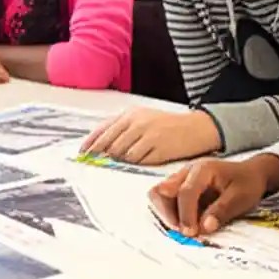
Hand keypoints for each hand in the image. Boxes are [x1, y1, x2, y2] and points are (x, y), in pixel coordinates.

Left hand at [81, 108, 220, 163]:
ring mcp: (147, 135)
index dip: (91, 143)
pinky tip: (139, 162)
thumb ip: (123, 128)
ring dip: (119, 160)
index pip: (104, 129)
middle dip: (100, 155)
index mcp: (131, 114)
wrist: (195, 128)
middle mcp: (137, 123)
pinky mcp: (158, 148)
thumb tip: (101, 145)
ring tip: (122, 162)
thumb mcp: (143, 118)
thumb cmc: (167, 125)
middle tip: (95, 163)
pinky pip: (138, 160)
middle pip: (110, 143)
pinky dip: (135, 163)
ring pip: (122, 154)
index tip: (83, 153)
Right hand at [148, 154, 278, 236]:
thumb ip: (222, 211)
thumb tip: (204, 228)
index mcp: (202, 169)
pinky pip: (166, 200)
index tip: (190, 233)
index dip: (186, 214)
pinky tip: (185, 224)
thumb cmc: (247, 183)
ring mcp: (181, 179)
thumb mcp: (241, 198)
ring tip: (183, 228)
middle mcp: (186, 172)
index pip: (185, 192)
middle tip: (183, 231)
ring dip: (167, 214)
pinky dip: (171, 214)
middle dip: (168, 213)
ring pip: (159, 195)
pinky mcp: (180, 188)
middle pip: (161, 191)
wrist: (250, 174)